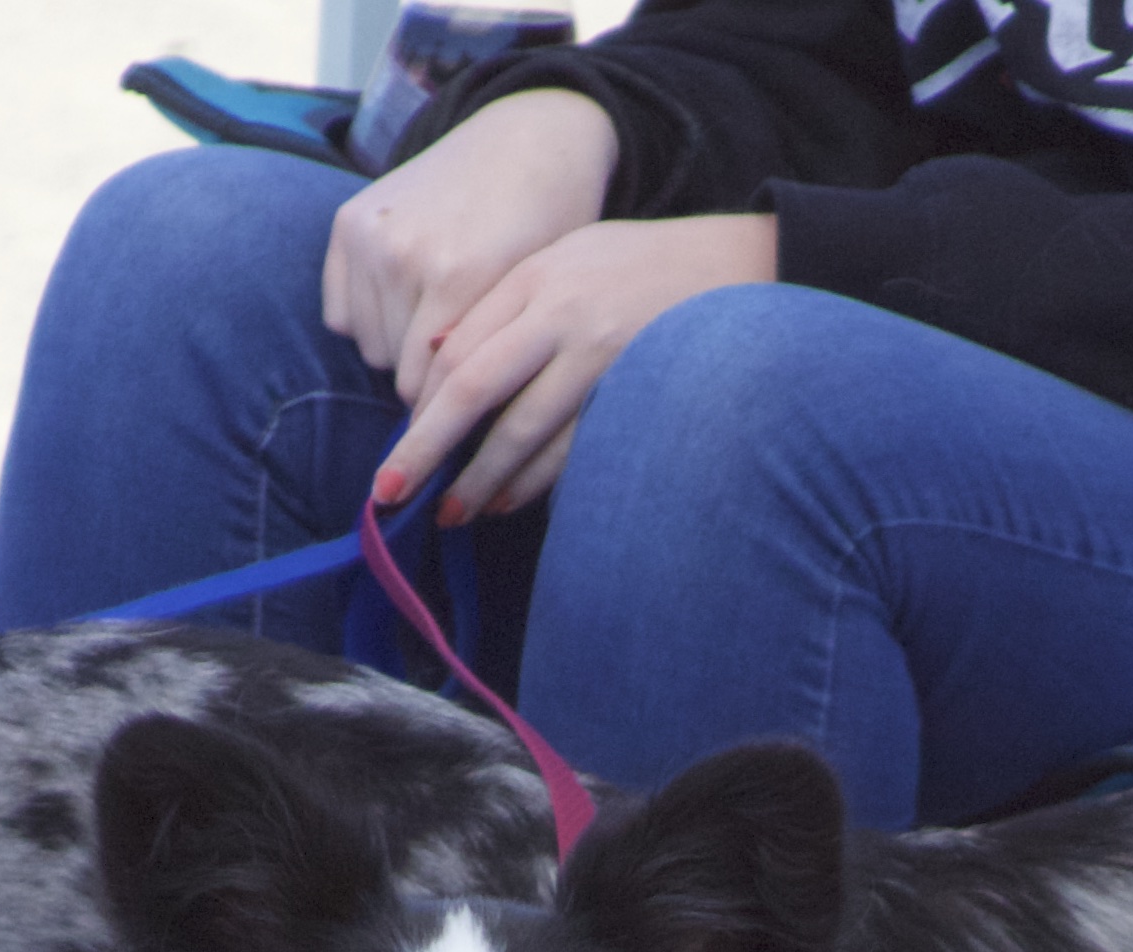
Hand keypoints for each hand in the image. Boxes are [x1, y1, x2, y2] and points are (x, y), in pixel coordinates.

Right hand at [323, 88, 618, 401]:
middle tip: (460, 363)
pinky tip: (406, 302)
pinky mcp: (348, 222)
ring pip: (369, 346)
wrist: (528, 139)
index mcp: (463, 275)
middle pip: (397, 372)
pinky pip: (341, 314)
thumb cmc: (549, 227)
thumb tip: (449, 432)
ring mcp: (372, 235)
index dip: (449, 411)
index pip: (429, 389)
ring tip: (437, 327)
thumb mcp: (538, 297)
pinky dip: (368, 320)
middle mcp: (406, 253)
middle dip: (427, 380)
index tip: (466, 418)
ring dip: (399, 350)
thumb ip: (491, 356)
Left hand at [375, 213, 777, 522]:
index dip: (422, 405)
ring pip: (522, 429)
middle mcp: (564, 310)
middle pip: (473, 386)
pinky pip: (573, 448)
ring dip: (482, 480)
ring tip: (454, 512)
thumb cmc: (642, 269)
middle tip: (389, 491)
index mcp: (538, 276)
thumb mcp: (570, 259)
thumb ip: (508, 304)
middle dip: (426, 446)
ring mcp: (602, 352)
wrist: (743, 266)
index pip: (458, 346)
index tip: (399, 447)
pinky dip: (537, 482)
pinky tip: (511, 502)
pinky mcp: (635, 389)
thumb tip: (436, 361)